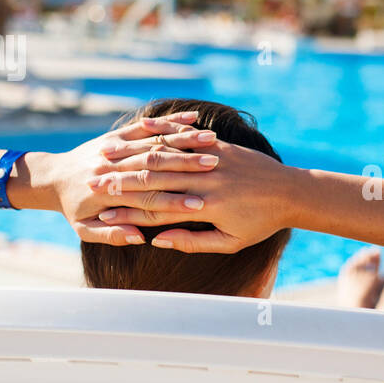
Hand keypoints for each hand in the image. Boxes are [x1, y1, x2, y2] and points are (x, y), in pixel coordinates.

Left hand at [30, 110, 219, 244]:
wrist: (50, 177)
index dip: (174, 202)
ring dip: (184, 141)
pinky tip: (195, 118)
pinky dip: (171, 121)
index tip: (200, 205)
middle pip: (156, 165)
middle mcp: (114, 165)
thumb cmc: (72, 207)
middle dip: (187, 165)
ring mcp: (115, 145)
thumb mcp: (84, 228)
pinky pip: (148, 125)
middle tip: (214, 167)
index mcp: (108, 192)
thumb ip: (111, 235)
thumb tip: (140, 238)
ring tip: (211, 143)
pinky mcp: (119, 133)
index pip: (148, 199)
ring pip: (155, 141)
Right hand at [91, 135, 297, 252]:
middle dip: (120, 183)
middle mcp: (207, 181)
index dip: (127, 214)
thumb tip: (155, 240)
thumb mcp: (229, 242)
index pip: (157, 211)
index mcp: (206, 207)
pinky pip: (185, 140)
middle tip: (92, 185)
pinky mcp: (220, 146)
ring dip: (134, 159)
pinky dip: (162, 141)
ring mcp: (213, 160)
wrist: (291, 192)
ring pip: (165, 158)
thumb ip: (191, 242)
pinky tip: (140, 143)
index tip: (101, 215)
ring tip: (107, 159)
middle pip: (154, 181)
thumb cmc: (260, 223)